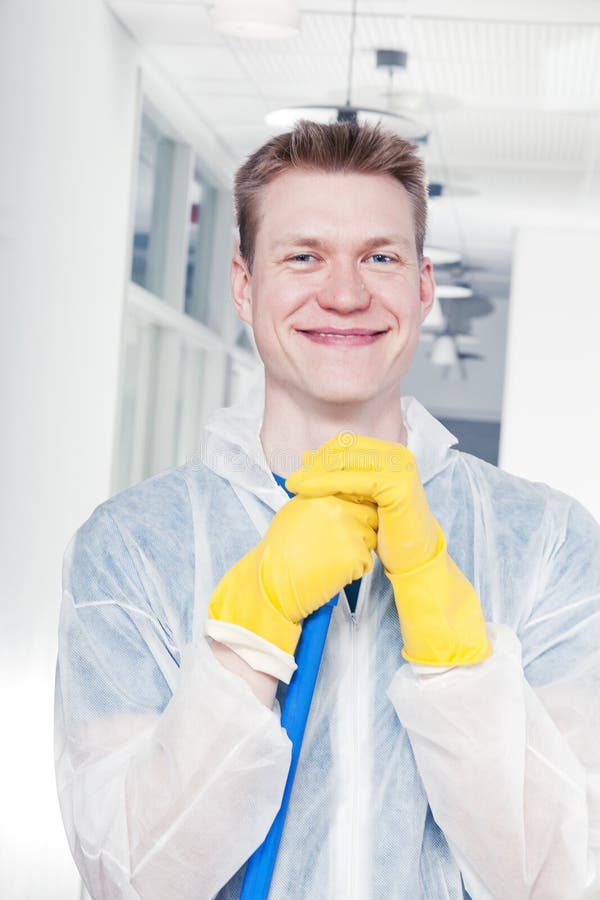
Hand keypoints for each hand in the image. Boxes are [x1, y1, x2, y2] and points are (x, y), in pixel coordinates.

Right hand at [208, 493, 377, 655]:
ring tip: (328, 559)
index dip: (353, 512)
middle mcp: (336, 507)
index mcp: (322, 493)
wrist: (272, 583)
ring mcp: (347, 530)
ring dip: (358, 551)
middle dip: (359, 531)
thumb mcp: (295, 512)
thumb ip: (321, 499)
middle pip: (369, 515)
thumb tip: (343, 495)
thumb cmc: (280, 553)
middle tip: (333, 546)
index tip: (340, 526)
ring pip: (371, 538)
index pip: (357, 493)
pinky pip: (367, 561)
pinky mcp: (354, 554)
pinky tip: (331, 572)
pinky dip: (354, 571)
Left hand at [286, 434, 490, 666]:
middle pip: (346, 448)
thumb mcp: (360, 496)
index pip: (348, 443)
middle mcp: (399, 454)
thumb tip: (305, 455)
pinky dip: (327, 484)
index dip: (323, 453)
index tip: (301, 468)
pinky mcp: (398, 484)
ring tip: (294, 485)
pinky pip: (354, 480)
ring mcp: (401, 467)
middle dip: (316, 462)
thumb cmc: (387, 530)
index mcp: (391, 452)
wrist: (415, 558)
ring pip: (347, 462)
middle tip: (293, 479)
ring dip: (316, 472)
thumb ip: (340, 476)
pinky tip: (308, 492)